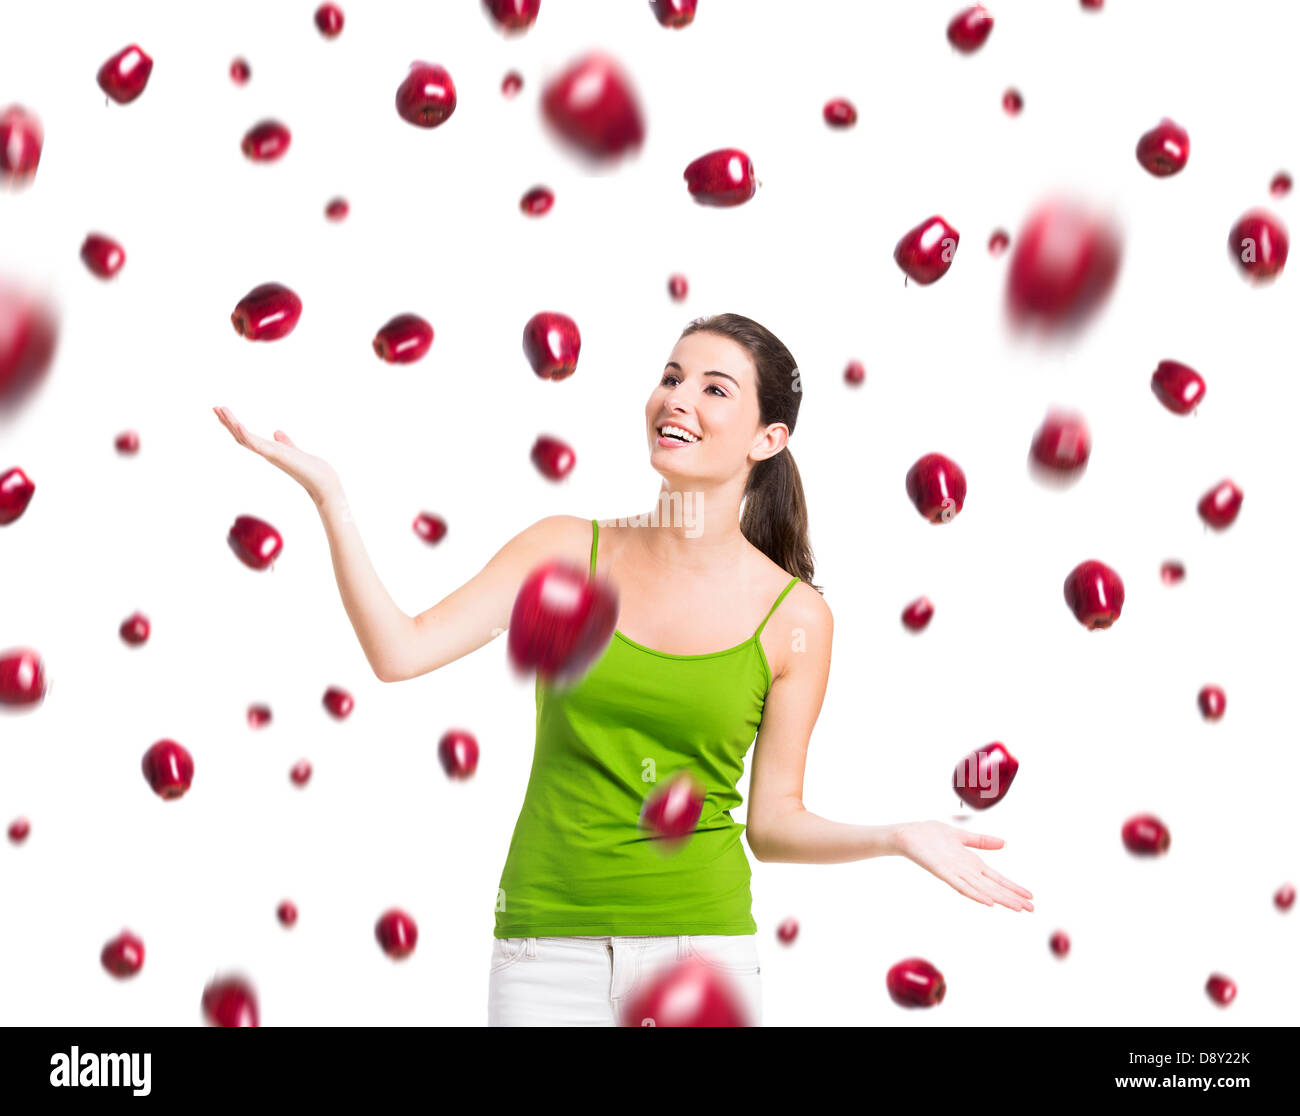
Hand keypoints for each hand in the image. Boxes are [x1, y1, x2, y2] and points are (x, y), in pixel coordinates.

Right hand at [212, 405, 340, 506]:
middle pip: (241, 436)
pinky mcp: (275, 456)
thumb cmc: (311, 469)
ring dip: (232, 424)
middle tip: (215, 408)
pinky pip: (256, 444)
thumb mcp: (294, 450)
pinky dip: (246, 434)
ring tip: (221, 410)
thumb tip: (277, 432)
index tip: (224, 411)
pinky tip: (238, 424)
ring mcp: (269, 454)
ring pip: (245, 438)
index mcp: (269, 449)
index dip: (234, 425)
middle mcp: (266, 452)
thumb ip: (285, 442)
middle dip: (228, 422)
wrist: (323, 483)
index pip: (247, 436)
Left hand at [893, 820, 1033, 911]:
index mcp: (972, 863)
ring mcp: (956, 873)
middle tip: (1033, 910)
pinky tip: (988, 903)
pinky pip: (961, 885)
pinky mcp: (943, 872)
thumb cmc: (930, 835)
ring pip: (982, 890)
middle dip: (1013, 898)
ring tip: (1017, 908)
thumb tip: (1004, 842)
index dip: (1014, 888)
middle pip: (994, 888)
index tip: (1031, 898)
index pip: (998, 879)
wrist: (907, 834)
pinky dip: (975, 894)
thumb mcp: (961, 835)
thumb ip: (982, 841)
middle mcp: (966, 871)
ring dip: (1000, 899)